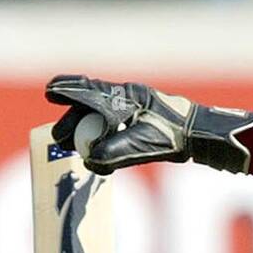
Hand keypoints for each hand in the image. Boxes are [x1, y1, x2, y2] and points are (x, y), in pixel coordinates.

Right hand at [45, 75, 252, 175]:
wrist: (203, 134)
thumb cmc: (176, 136)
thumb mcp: (144, 144)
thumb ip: (116, 151)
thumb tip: (90, 160)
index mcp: (125, 98)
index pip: (89, 93)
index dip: (68, 93)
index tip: (49, 93)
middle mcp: (129, 99)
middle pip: (93, 106)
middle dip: (74, 120)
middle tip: (60, 137)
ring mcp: (137, 109)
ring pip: (103, 114)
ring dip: (87, 127)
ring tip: (74, 142)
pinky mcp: (145, 120)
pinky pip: (116, 123)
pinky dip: (103, 132)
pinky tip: (100, 143)